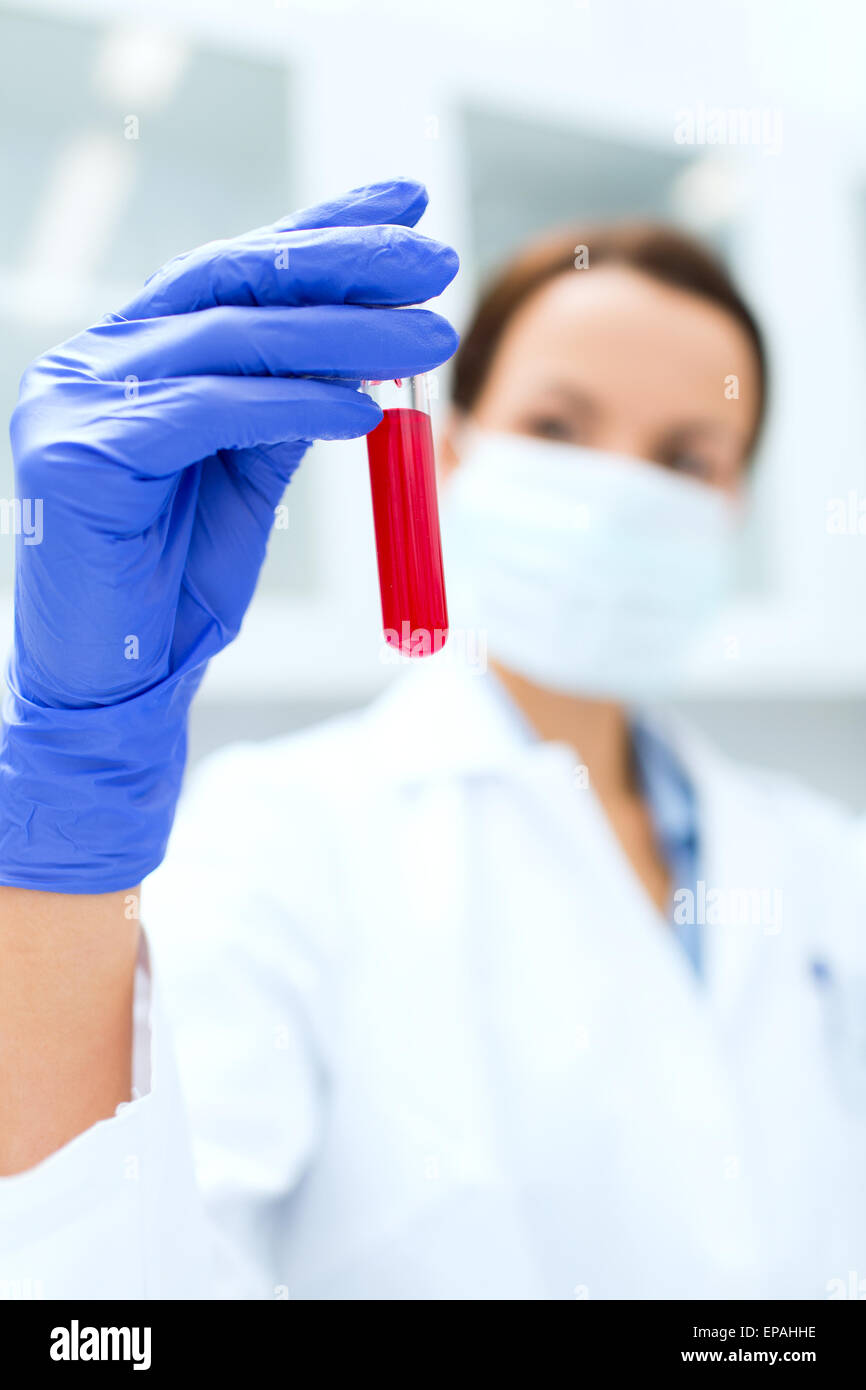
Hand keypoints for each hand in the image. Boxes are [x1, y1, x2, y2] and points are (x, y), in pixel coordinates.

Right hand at [0, 178, 457, 891]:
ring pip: (226, 341)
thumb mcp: (244, 479)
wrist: (116, 685)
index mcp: (131, 356)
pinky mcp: (75, 454)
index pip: (234, 272)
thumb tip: (358, 354)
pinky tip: (359, 408)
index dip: (321, 232)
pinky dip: (289, 404)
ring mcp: (75, 401)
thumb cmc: (176, 585)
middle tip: (434, 256)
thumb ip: (280, 408)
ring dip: (343, 334)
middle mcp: (94, 361)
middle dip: (341, 262)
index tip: (406, 208)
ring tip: (430, 337)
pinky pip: (204, 411)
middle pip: (230, 282)